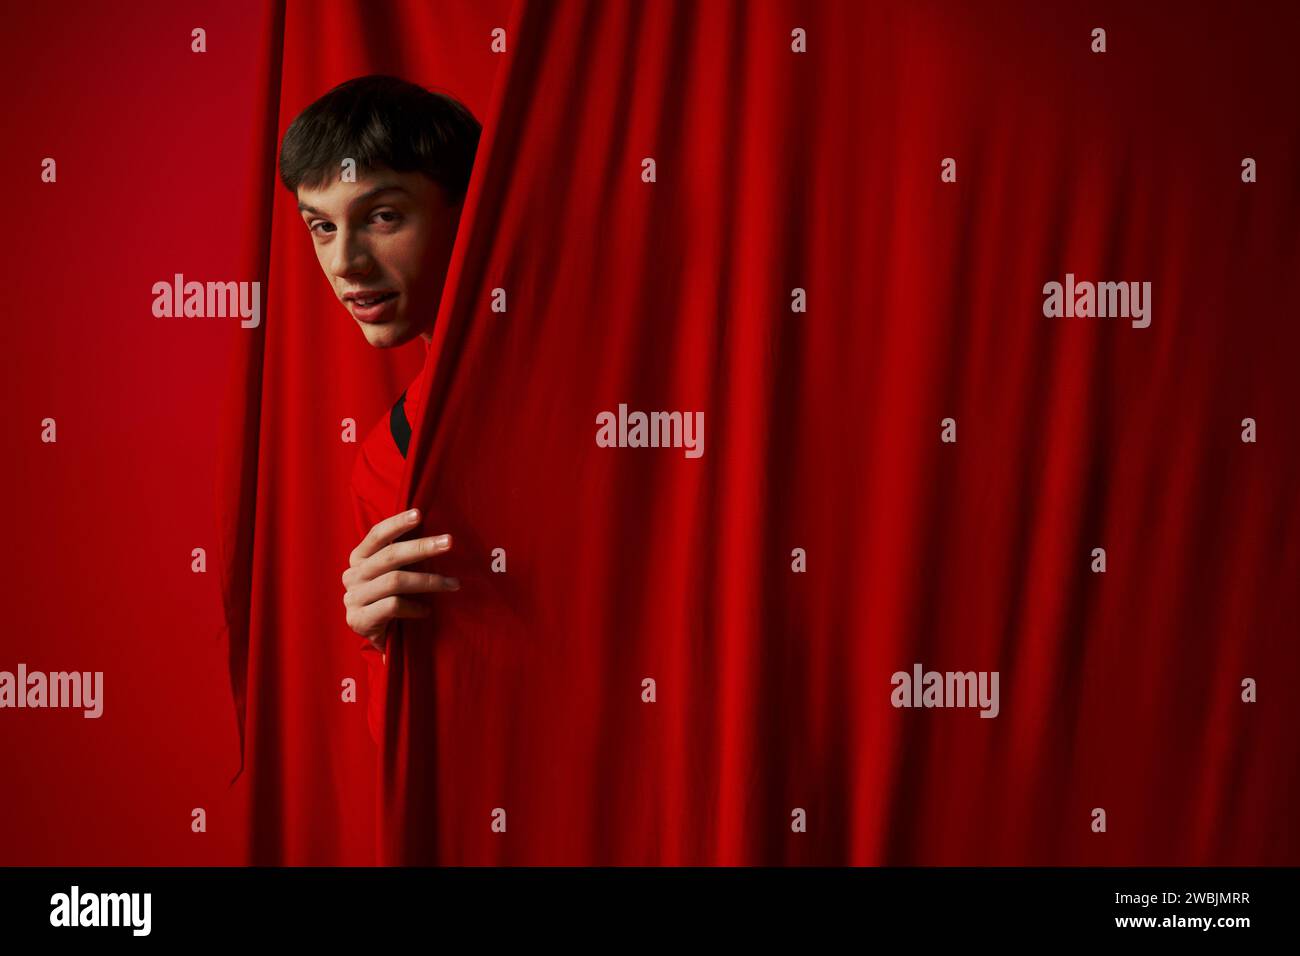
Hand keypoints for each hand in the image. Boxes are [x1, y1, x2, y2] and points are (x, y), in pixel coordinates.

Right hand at [341, 507, 457, 653]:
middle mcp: (353, 575)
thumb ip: (404, 557)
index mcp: (359, 558)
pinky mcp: (359, 620)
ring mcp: (354, 598)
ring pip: (395, 581)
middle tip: (449, 542)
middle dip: (422, 547)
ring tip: (452, 584)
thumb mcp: (394, 574)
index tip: (419, 514)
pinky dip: (414, 607)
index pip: (376, 535)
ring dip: (428, 581)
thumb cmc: (391, 599)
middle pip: (390, 556)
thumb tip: (439, 536)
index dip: (397, 523)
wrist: (379, 638)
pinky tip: (427, 611)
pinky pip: (392, 606)